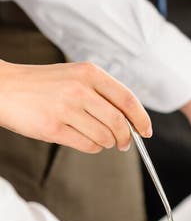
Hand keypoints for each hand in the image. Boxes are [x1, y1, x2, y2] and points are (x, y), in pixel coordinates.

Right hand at [0, 59, 151, 151]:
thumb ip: (101, 93)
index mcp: (89, 73)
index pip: (127, 99)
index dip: (141, 118)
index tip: (146, 131)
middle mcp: (80, 89)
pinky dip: (92, 147)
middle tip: (123, 144)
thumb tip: (130, 120)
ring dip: (106, 143)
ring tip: (98, 138)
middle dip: (125, 138)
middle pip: (119, 122)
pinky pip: (87, 145)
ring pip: (104, 136)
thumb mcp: (74, 76)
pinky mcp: (54, 127)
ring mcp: (66, 108)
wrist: (3, 87)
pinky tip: (84, 140)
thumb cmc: (41, 85)